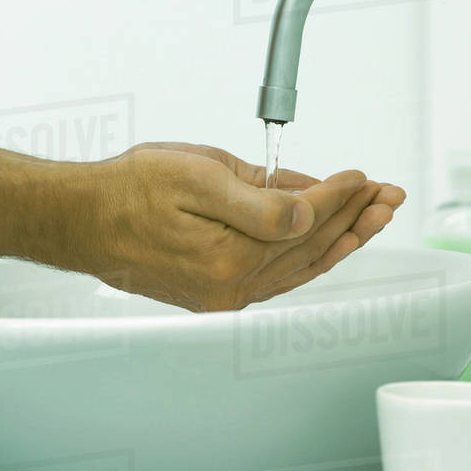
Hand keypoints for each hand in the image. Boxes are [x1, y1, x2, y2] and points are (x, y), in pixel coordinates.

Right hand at [49, 142, 405, 311]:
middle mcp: (232, 287)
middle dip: (354, 217)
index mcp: (229, 256)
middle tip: (388, 196)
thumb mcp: (196, 174)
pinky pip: (281, 276)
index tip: (363, 175)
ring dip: (343, 239)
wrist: (83, 221)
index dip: (339, 194)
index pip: (305, 220)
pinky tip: (330, 241)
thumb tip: (310, 210)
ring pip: (301, 265)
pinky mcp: (220, 295)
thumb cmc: (129, 189)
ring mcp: (226, 296)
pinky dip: (310, 256)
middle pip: (311, 247)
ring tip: (375, 217)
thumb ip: (259, 197)